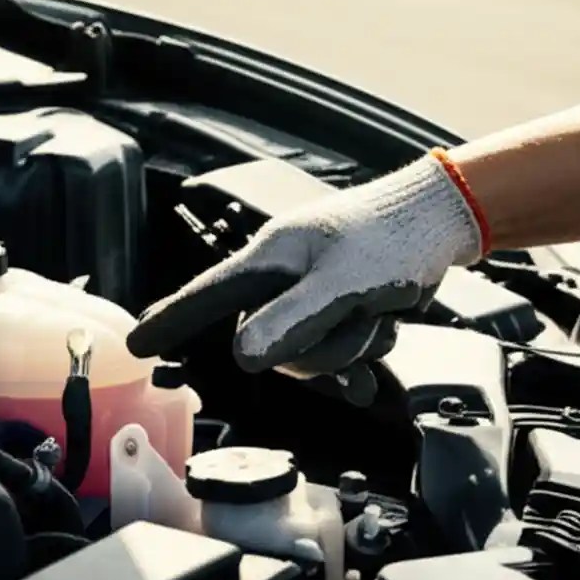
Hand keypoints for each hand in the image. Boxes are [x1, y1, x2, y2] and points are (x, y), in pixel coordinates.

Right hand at [127, 151, 484, 375]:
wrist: (443, 219)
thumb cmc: (393, 238)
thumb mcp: (343, 285)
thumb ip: (291, 321)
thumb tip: (241, 358)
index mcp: (271, 258)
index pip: (207, 295)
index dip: (170, 320)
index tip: (136, 344)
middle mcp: (283, 275)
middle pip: (268, 342)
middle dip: (318, 350)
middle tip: (360, 323)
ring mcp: (311, 291)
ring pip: (306, 352)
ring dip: (349, 347)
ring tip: (381, 316)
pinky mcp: (338, 306)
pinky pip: (334, 350)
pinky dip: (358, 355)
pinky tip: (376, 360)